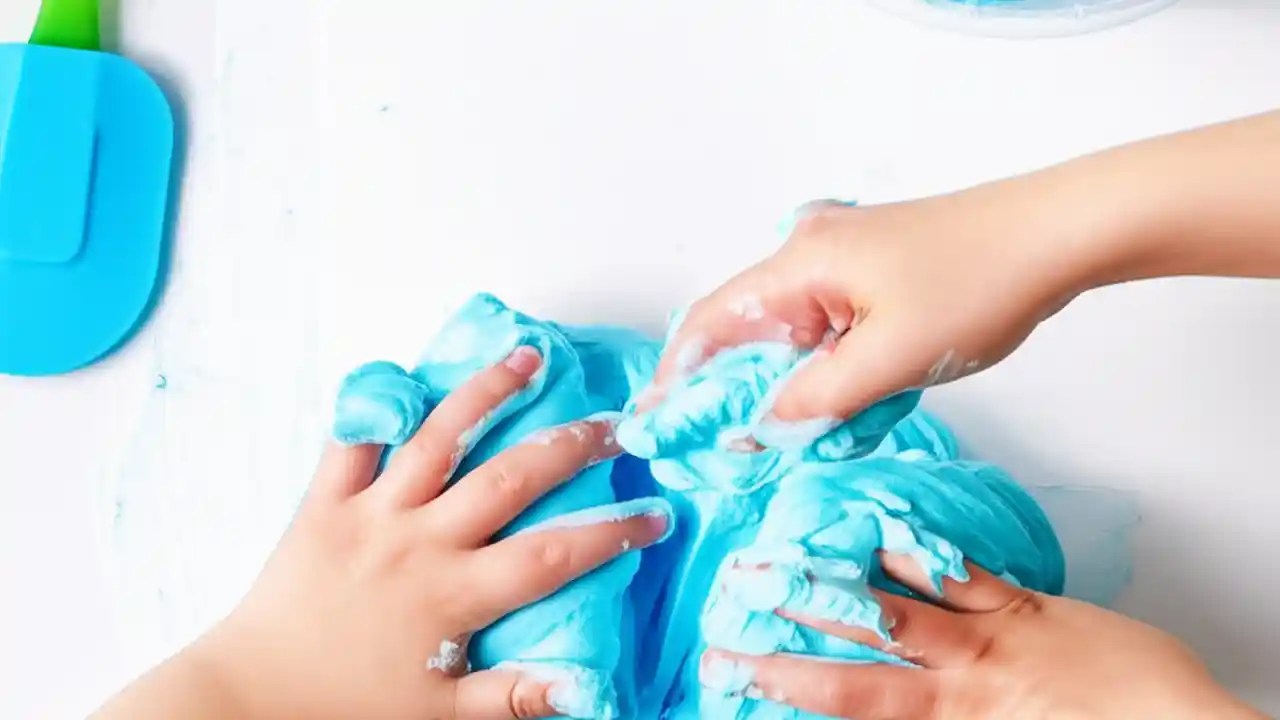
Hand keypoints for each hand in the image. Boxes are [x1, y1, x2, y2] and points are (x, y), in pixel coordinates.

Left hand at [95, 348, 670, 719]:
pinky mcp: (323, 503)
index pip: (553, 554)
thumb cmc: (344, 708)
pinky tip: (408, 374)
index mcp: (453, 594)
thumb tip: (582, 686)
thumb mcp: (438, 716)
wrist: (248, 697)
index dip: (611, 532)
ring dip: (487, 393)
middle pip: (510, 479)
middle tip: (614, 423)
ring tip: (527, 358)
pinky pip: (352, 441)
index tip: (654, 514)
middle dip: (570, 447)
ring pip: (439, 438)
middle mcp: (420, 541)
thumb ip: (511, 697)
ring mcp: (371, 513)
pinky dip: (377, 405)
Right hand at [647, 111, 1279, 425]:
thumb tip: (755, 430)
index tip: (654, 424)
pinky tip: (834, 407)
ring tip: (773, 440)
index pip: (710, 322)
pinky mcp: (873, 273)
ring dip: (781, 384)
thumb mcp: (891, 358)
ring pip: (790, 333)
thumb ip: (816, 400)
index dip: (675, 375)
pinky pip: (827, 328)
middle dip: (728, 390)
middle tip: (716, 448)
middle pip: (745, 328)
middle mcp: (808, 254)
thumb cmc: (978, 283)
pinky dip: (820, 368)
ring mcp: (843, 260)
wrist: (1058, 234)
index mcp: (799, 264)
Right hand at [702, 555, 1263, 719]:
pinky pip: (958, 570)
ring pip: (897, 601)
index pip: (848, 699)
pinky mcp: (1020, 603)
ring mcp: (985, 635)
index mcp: (947, 719)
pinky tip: (874, 522)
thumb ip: (934, 712)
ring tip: (787, 549)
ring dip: (837, 576)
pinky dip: (913, 548)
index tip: (736, 669)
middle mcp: (954, 680)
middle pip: (857, 648)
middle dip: (791, 624)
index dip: (786, 684)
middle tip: (737, 598)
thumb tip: (874, 694)